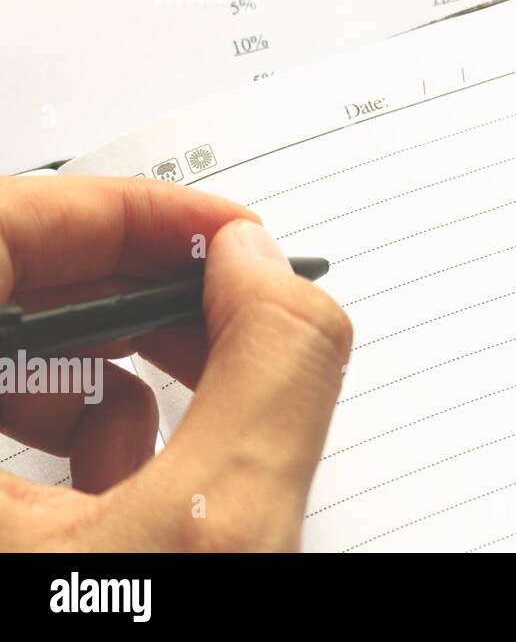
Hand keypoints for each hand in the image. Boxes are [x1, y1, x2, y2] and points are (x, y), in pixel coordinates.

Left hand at [0, 176, 351, 550]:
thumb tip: (261, 266)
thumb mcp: (221, 523)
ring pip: (12, 353)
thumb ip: (268, 372)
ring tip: (188, 420)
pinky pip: (2, 426)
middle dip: (140, 294)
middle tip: (231, 308)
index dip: (124, 212)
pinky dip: (84, 438)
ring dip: (116, 374)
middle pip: (11, 285)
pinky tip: (132, 488)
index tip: (225, 233)